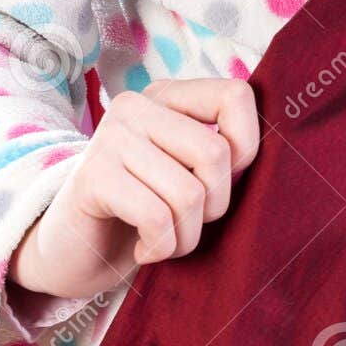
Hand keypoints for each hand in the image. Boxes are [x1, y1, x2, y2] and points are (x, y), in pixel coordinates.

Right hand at [7, 77, 259, 302]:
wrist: (70, 251)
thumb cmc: (143, 211)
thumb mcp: (186, 172)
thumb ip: (221, 151)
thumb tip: (276, 152)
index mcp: (167, 95)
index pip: (235, 96)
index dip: (247, 146)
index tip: (224, 181)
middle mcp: (137, 105)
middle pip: (216, 154)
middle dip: (214, 206)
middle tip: (188, 224)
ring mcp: (111, 136)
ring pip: (189, 193)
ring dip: (186, 236)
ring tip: (164, 240)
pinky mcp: (93, 176)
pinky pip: (158, 218)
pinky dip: (161, 248)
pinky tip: (144, 250)